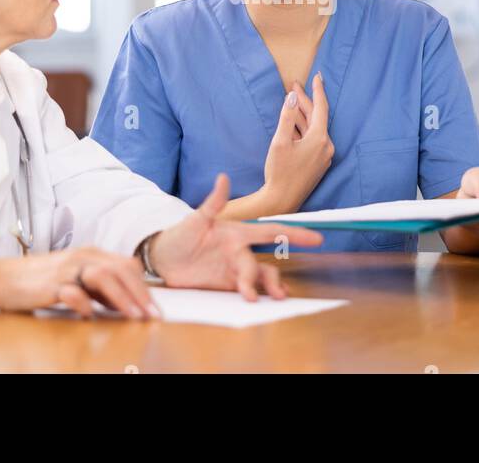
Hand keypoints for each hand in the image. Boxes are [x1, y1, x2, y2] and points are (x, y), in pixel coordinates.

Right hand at [0, 247, 157, 318]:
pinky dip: (86, 305)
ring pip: (103, 276)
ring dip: (122, 297)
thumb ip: (99, 288)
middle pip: (120, 270)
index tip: (155, 308)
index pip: (126, 265)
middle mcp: (82, 257)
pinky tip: (93, 316)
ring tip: (133, 316)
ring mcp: (66, 270)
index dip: (144, 286)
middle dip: (140, 294)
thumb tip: (125, 303)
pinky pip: (73, 293)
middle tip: (152, 316)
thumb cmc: (41, 280)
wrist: (2, 277)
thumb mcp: (75, 278)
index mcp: (91, 254)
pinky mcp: (50, 285)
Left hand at [148, 173, 323, 300]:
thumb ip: (213, 202)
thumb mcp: (195, 218)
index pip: (270, 232)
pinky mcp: (225, 286)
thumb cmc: (179, 235)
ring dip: (266, 288)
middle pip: (261, 264)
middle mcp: (239, 252)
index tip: (317, 238)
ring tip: (266, 299)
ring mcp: (233, 270)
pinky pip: (246, 291)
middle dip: (271, 277)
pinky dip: (255, 296)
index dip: (293, 234)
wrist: (161, 259)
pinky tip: (259, 302)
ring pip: (258, 279)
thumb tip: (223, 177)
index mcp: (237, 233)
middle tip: (275, 291)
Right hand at [259, 73, 333, 213]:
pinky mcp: (318, 163)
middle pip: (316, 117)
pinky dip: (303, 129)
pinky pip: (312, 139)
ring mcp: (323, 156)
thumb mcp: (280, 141)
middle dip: (305, 101)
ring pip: (313, 128)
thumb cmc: (279, 172)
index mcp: (320, 139)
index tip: (317, 76)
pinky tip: (293, 123)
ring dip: (302, 115)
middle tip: (294, 86)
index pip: (321, 107)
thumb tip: (293, 96)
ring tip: (292, 101)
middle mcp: (326, 146)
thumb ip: (287, 116)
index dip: (318, 90)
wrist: (281, 200)